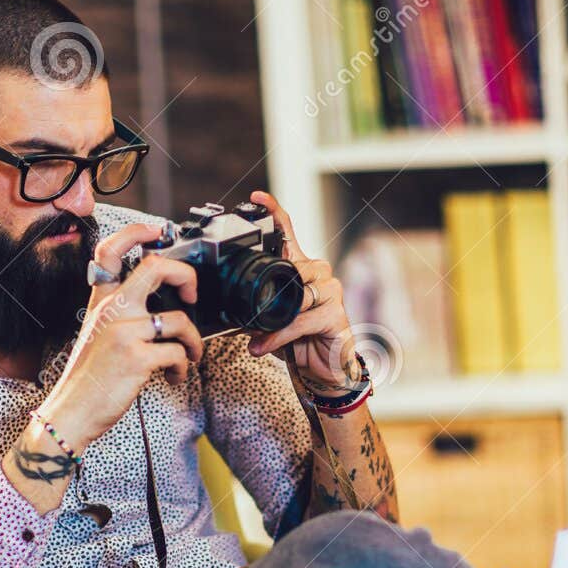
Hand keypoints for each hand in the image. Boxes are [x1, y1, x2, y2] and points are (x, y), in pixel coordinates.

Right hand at [41, 222, 204, 451]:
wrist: (72, 413)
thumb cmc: (88, 379)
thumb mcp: (97, 336)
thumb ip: (121, 316)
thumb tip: (160, 310)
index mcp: (101, 302)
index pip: (110, 251)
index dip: (137, 232)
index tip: (158, 231)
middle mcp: (112, 311)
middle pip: (155, 267)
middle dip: (186, 276)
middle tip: (192, 295)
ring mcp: (124, 333)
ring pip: (178, 319)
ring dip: (194, 342)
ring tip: (190, 355)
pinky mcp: (137, 358)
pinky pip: (177, 353)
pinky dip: (183, 367)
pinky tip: (174, 376)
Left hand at [244, 190, 361, 395]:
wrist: (325, 369)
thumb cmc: (300, 340)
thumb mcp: (272, 319)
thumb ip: (256, 309)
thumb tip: (231, 311)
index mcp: (301, 268)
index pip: (288, 233)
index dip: (273, 212)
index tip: (256, 198)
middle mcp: (318, 273)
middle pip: (290, 269)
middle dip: (267, 294)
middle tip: (248, 317)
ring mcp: (330, 291)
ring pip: (293, 298)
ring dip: (270, 322)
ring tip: (255, 336)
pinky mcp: (336, 314)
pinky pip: (299, 321)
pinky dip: (278, 336)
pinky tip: (263, 346)